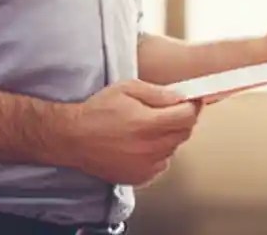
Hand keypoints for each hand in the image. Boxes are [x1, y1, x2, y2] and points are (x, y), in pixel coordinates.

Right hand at [58, 79, 200, 186]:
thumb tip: (180, 98)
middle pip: (184, 134)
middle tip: (172, 111)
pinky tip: (143, 144)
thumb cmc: (97, 111)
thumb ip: (157, 93)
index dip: (193, 107)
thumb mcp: (127, 89)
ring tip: (151, 127)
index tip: (191, 102)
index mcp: (148, 124)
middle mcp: (150, 148)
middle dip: (183, 120)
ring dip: (170, 137)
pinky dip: (159, 154)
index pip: (188, 117)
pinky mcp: (139, 177)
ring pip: (173, 149)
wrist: (74, 138)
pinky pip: (161, 164)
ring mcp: (146, 166)